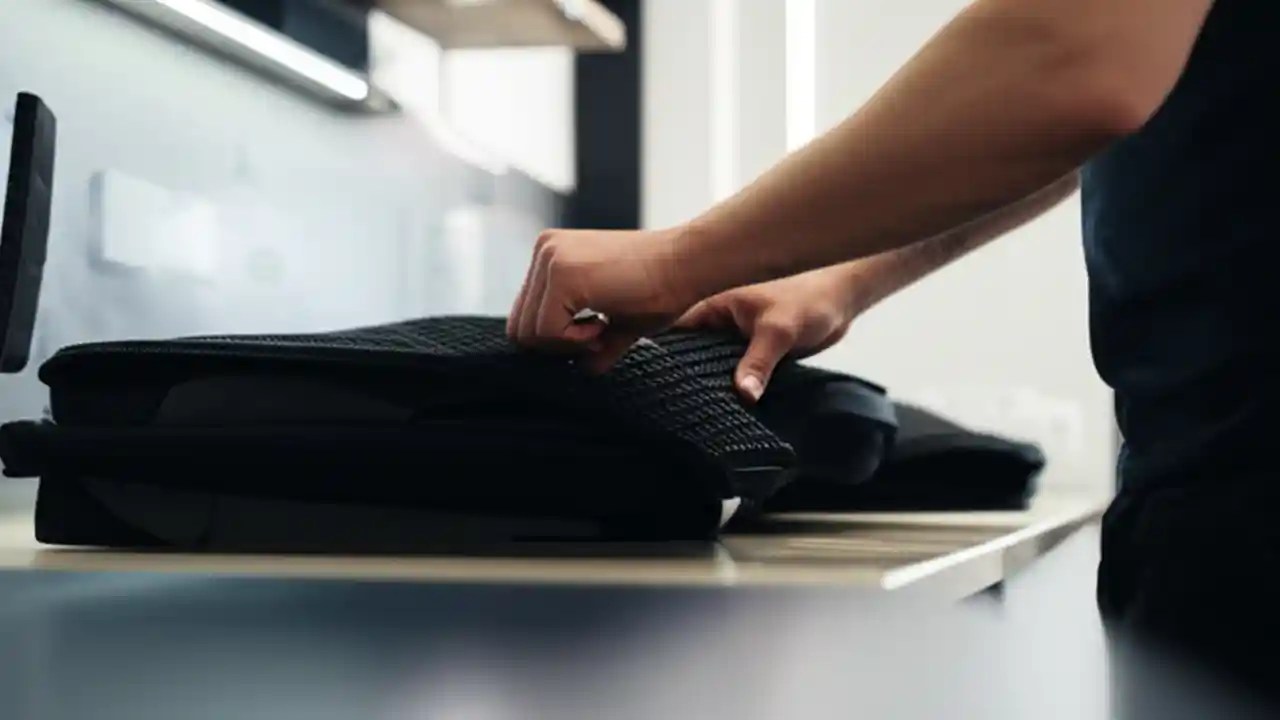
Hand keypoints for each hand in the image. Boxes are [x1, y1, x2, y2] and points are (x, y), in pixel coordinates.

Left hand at [507, 227, 697, 373]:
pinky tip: (604, 324)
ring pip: (529, 333)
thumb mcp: (616, 320)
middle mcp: (544, 251)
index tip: (596, 333)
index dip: (556, 340)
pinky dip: (574, 341)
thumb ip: (591, 343)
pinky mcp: (561, 274)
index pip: (526, 316)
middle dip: (557, 346)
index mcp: (552, 254)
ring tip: (604, 328)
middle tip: (598, 336)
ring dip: (568, 344)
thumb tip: (581, 371)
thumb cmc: (660, 289)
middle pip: (519, 327)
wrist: (688, 264)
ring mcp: (549, 259)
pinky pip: (546, 331)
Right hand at [674, 268, 861, 402]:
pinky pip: (732, 368)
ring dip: (711, 379)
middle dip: (686, 372)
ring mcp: (733, 333)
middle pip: (690, 349)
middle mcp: (719, 317)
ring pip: (712, 361)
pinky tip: (724, 402)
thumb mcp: (779, 331)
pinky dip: (731, 381)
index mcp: (715, 302)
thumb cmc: (810, 299)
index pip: (677, 328)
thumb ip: (758, 362)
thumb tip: (743, 394)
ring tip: (696, 408)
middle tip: (677, 402)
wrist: (842, 298)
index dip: (665, 352)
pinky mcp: (750, 348)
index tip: (658, 379)